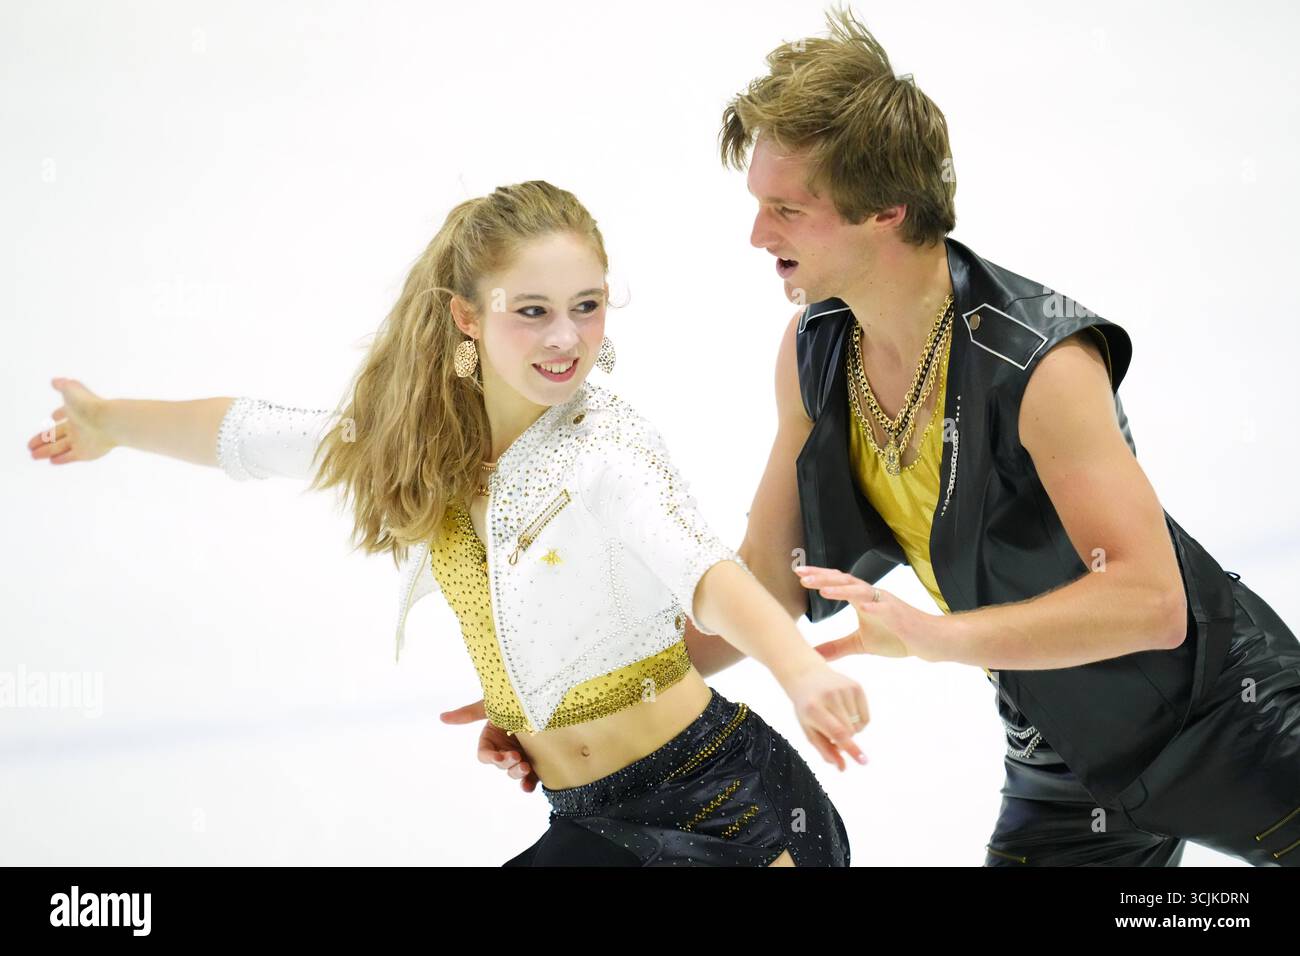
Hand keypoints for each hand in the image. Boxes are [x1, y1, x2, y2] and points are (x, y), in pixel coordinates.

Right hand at [27, 378, 115, 464]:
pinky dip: (61, 459)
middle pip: (56, 435)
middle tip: (30, 446)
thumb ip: (62, 385)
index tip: (53, 417)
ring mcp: (82, 441)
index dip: (59, 414)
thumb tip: (55, 380)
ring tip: (33, 455)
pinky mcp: (85, 453)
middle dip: (43, 440)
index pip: (64, 413)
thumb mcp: (71, 389)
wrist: (107, 421)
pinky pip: (70, 457)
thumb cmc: (88, 404)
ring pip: (59, 447)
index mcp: (76, 412)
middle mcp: (78, 427)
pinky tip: (52, 461)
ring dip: (46, 451)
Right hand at [439, 698, 537, 792]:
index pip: (485, 754)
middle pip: (500, 765)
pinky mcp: (535, 761)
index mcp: (492, 739)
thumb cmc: (513, 700)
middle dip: (507, 764)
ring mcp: (519, 755)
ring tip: (525, 767)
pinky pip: (530, 777)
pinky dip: (528, 783)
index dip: (491, 757)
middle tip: (518, 758)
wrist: (541, 696)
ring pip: (514, 772)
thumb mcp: (492, 705)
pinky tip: (529, 785)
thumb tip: (442, 717)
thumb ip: (469, 713)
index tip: (500, 756)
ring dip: (517, 774)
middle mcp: (504, 749)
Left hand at [777, 660, 869, 772]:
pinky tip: (846, 711)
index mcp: (813, 708)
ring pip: (858, 726)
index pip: (837, 732)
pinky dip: (858, 721)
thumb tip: (843, 768)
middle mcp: (830, 696)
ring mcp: (844, 689)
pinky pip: (866, 717)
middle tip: (831, 728)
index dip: (850, 748)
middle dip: (844, 739)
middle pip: (849, 732)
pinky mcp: (856, 686)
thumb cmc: (807, 708)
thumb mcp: (809, 729)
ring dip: (851, 729)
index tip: (863, 761)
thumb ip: (825, 750)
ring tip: (836, 715)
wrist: (807, 676)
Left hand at [795, 565, 945, 661]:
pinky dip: (875, 606)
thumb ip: (837, 646)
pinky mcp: (899, 616)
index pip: (837, 583)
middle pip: (845, 581)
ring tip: (823, 589)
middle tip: (802, 576)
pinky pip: (886, 609)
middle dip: (823, 578)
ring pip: (862, 591)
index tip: (799, 573)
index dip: (819, 577)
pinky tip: (862, 606)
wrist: (929, 640)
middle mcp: (872, 596)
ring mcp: (886, 604)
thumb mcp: (860, 644)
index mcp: (862, 599)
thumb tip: (813, 655)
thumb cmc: (896, 637)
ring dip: (842, 589)